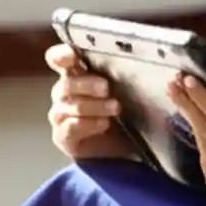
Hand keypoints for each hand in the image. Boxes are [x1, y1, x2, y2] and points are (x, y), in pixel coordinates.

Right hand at [46, 44, 134, 159]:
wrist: (125, 150)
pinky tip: (103, 124)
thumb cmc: (126, 112)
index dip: (61, 55)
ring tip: (115, 108)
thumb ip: (127, 73)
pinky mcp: (63, 137)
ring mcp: (60, 115)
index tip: (73, 56)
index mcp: (76, 74)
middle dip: (87, 84)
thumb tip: (148, 55)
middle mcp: (64, 92)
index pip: (58, 59)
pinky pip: (70, 128)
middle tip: (107, 87)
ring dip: (93, 105)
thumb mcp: (130, 90)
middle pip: (66, 83)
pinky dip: (88, 124)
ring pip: (70, 106)